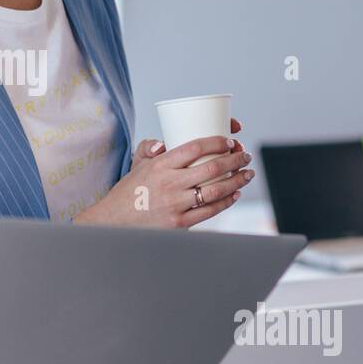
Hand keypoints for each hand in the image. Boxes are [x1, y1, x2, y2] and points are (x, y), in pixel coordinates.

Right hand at [75, 117, 254, 228]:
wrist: (114, 221)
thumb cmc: (129, 191)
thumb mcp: (136, 164)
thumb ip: (150, 147)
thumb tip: (165, 142)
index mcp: (160, 164)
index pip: (195, 147)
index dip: (217, 142)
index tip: (229, 140)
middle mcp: (170, 182)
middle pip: (212, 167)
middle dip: (235, 159)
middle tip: (245, 155)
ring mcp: (176, 203)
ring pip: (216, 189)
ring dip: (237, 180)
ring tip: (248, 174)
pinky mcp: (180, 222)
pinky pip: (210, 210)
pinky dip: (226, 201)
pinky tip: (235, 194)